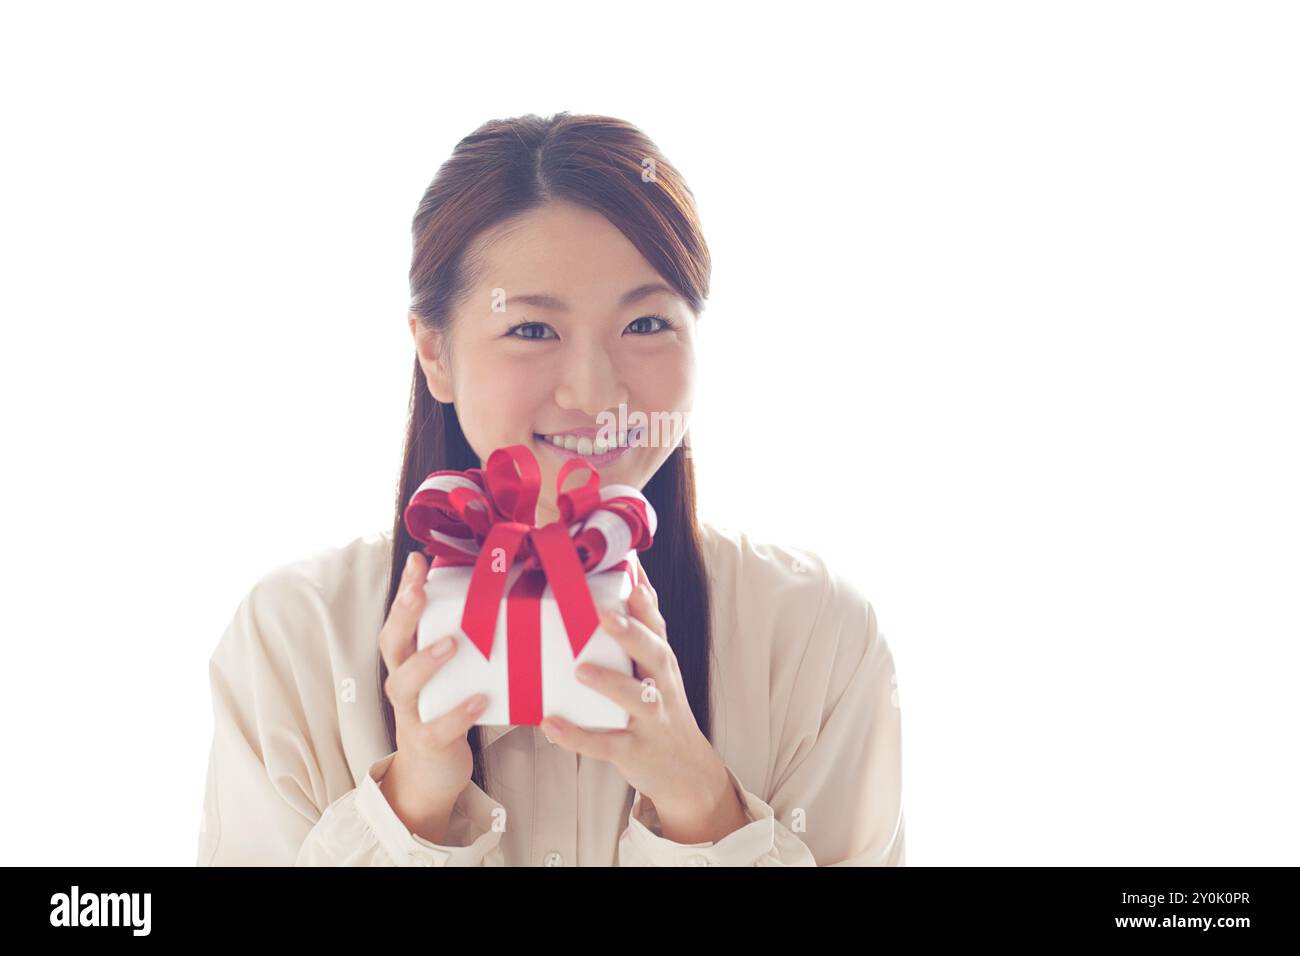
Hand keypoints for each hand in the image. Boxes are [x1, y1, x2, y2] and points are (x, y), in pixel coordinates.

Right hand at [378, 549, 488, 841]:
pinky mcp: (427, 742)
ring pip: (405, 685)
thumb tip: (500, 595)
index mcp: (407, 660)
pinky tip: (479, 700)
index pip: (399, 619)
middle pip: (391, 644)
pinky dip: (458, 713)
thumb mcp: (449, 673)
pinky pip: (440, 727)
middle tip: (418, 591)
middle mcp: (402, 683)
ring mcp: (411, 714)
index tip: (417, 561)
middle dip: (404, 616)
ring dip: (426, 661)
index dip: (405, 589)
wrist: (432, 772)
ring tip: (451, 643)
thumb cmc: (445, 708)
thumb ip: (464, 640)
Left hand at [539, 579, 749, 843]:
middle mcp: (662, 687)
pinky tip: (551, 725)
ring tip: (580, 670)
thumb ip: (644, 626)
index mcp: (662, 663)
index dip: (645, 604)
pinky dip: (578, 736)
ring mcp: (651, 720)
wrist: (686, 769)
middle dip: (633, 635)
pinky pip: (606, 744)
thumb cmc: (662, 706)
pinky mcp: (635, 751)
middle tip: (606, 615)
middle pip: (655, 655)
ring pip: (636, 699)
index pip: (658, 627)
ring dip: (610, 683)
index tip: (632, 578)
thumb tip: (633, 574)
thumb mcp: (659, 668)